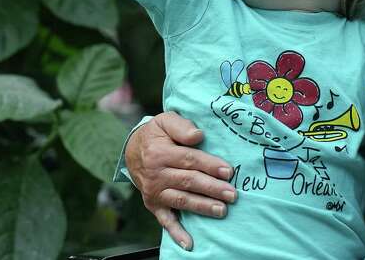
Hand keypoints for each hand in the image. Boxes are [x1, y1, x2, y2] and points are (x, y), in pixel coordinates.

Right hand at [126, 112, 236, 250]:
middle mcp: (156, 175)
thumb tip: (198, 136)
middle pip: (189, 182)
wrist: (132, 150)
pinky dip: (177, 233)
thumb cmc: (156, 135)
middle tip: (232, 194)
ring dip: (202, 207)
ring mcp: (155, 192)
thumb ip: (181, 126)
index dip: (210, 165)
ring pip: (181, 200)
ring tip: (221, 210)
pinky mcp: (154, 205)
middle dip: (212, 188)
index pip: (190, 160)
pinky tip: (189, 243)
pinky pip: (165, 220)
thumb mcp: (165, 121)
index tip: (229, 171)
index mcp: (160, 153)